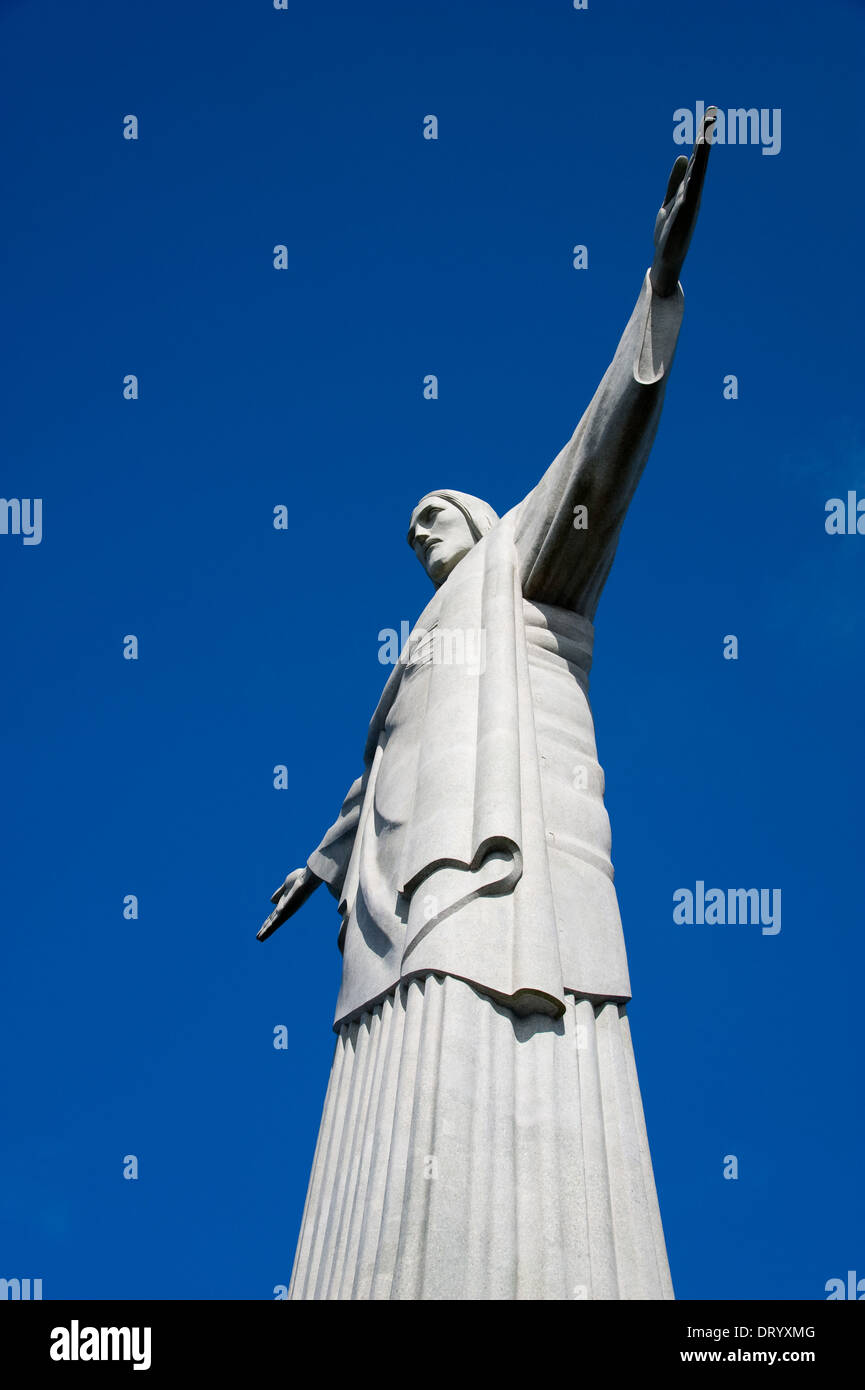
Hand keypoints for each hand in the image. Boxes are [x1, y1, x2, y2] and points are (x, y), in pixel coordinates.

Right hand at [257, 864, 320, 940]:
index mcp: (285, 904)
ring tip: (259, 939)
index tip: (262, 929)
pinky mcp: (287, 908)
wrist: (308, 877)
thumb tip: (271, 901)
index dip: (267, 923)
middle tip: (258, 938)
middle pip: (273, 922)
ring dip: (266, 931)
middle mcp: (286, 908)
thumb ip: (279, 893)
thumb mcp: (286, 886)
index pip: (274, 916)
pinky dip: (272, 925)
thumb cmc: (300, 879)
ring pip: (274, 923)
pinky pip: (277, 918)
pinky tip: (266, 929)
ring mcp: (286, 909)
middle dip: (265, 930)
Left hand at [650, 106, 715, 297]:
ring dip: (703, 149)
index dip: (702, 139)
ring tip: (707, 127)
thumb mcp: (669, 201)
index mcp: (690, 189)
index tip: (707, 116)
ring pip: (699, 170)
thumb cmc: (669, 234)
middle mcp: (694, 192)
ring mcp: (691, 200)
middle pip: (701, 160)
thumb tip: (684, 155)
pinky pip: (691, 185)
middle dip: (705, 137)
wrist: (666, 260)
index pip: (697, 160)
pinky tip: (695, 156)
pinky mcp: (685, 210)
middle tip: (711, 111)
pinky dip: (695, 171)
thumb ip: (675, 180)